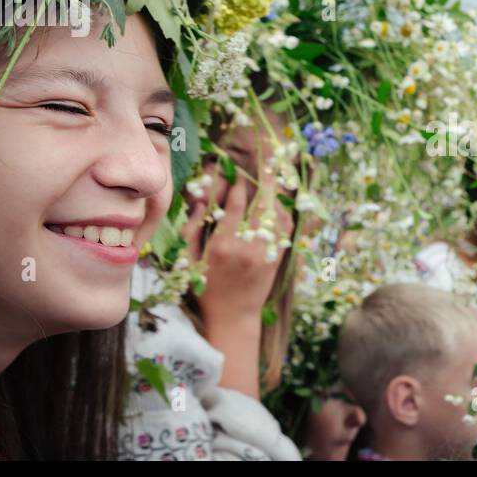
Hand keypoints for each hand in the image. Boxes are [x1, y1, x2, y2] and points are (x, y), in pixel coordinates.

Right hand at [180, 162, 283, 398]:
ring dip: (278, 193)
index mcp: (223, 246)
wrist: (234, 317)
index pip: (235, 204)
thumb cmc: (206, 288)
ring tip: (276, 177)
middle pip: (262, 203)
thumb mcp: (190, 259)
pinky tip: (279, 202)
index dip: (237, 185)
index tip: (236, 174)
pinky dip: (284, 212)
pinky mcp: (279, 258)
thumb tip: (202, 197)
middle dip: (266, 179)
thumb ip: (195, 226)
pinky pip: (285, 229)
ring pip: (278, 214)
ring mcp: (267, 253)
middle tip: (270, 159)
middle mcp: (248, 247)